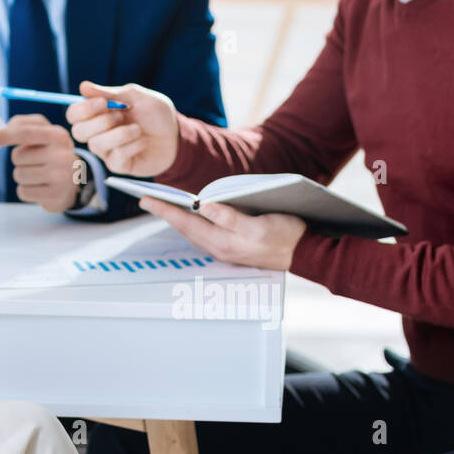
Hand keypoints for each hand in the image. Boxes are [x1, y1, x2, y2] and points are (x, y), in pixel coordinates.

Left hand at [0, 114, 81, 212]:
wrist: (74, 182)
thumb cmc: (51, 153)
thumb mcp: (44, 133)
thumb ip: (23, 125)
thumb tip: (1, 132)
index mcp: (58, 135)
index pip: (26, 132)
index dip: (4, 135)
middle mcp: (63, 155)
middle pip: (18, 156)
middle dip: (20, 159)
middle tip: (37, 161)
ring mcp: (62, 177)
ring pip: (18, 175)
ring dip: (22, 175)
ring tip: (39, 174)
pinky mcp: (55, 196)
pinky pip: (23, 192)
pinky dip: (26, 190)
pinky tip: (40, 187)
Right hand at [66, 80, 179, 176]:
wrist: (176, 136)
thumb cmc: (155, 114)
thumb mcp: (136, 96)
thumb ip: (110, 93)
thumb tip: (83, 86)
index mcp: (97, 115)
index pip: (73, 114)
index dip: (83, 109)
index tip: (103, 102)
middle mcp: (97, 133)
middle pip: (78, 132)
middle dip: (100, 122)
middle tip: (122, 115)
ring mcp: (107, 151)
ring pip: (96, 145)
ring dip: (119, 134)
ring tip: (137, 129)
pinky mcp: (119, 165)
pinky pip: (115, 157)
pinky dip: (131, 146)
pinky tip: (142, 141)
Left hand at [139, 195, 305, 270]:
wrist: (309, 254)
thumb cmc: (287, 235)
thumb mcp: (260, 225)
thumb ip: (231, 217)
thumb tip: (204, 206)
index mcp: (224, 241)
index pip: (185, 222)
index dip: (164, 210)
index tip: (144, 199)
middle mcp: (220, 248)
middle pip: (185, 228)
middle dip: (165, 213)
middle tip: (146, 199)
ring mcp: (227, 249)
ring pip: (194, 232)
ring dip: (177, 219)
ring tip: (162, 206)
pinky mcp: (235, 247)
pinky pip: (205, 234)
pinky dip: (193, 223)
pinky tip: (192, 216)